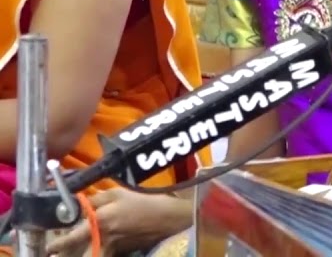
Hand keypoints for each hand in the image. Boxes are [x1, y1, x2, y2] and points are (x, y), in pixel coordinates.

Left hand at [47, 190, 192, 255]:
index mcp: (99, 223)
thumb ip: (96, 199)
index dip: (58, 243)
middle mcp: (104, 239)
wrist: (172, 218)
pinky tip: (100, 249)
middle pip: (81, 253)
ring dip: (87, 255)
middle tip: (57, 254)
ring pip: (95, 256)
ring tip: (79, 253)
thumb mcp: (119, 192)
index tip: (49, 247)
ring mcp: (115, 247)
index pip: (71, 236)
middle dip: (68, 253)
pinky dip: (101, 253)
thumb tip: (78, 205)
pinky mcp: (126, 249)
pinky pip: (108, 254)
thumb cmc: (146, 201)